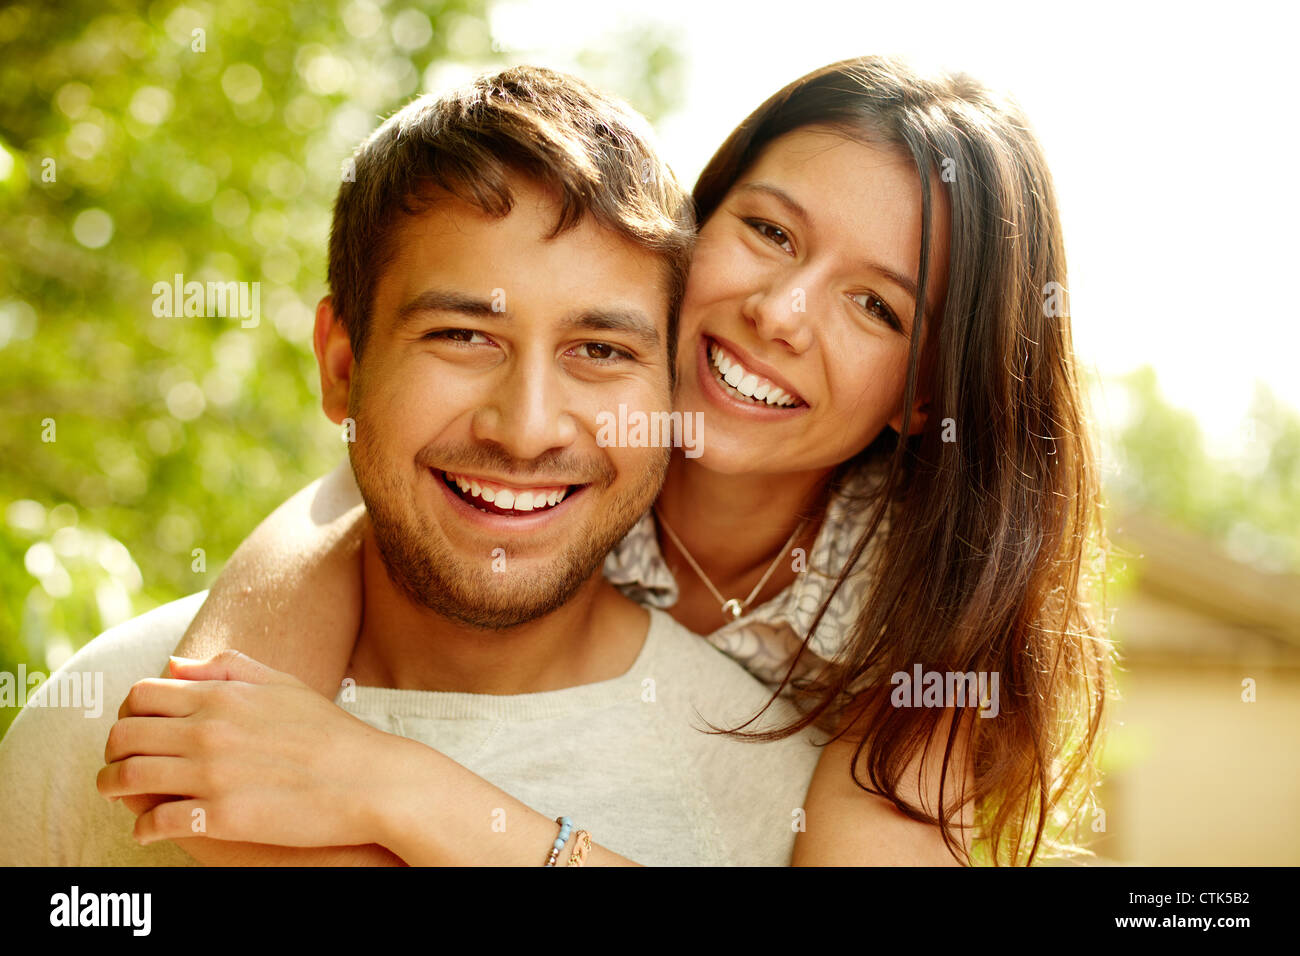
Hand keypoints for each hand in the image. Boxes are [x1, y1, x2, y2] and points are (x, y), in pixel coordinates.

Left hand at [98, 650, 398, 849]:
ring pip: (126, 778)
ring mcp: (212, 775)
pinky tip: (152, 828)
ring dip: (113, 788)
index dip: (128, 713)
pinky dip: (143, 827)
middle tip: (121, 766)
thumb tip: (173, 665)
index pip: (140, 695)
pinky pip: (155, 822)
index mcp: (222, 697)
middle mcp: (209, 732)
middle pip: (123, 735)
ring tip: (122, 798)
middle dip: (112, 752)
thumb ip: (226, 670)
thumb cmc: (330, 733)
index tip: (136, 730)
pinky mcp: (222, 817)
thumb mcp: (283, 684)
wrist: (370, 781)